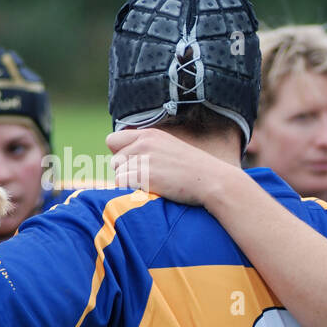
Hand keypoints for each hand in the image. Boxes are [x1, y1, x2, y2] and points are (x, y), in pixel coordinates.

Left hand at [105, 128, 240, 206]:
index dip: (120, 154)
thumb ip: (150, 148)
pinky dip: (132, 190)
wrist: (213, 180)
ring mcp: (144, 159)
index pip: (113, 140)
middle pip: (114, 160)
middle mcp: (144, 144)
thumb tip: (128, 159)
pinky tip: (151, 191)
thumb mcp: (172, 148)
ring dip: (131, 183)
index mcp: (149, 135)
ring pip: (118, 173)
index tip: (134, 165)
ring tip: (154, 185)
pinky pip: (121, 183)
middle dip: (126, 171)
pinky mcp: (144, 175)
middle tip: (148, 179)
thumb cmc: (196, 170)